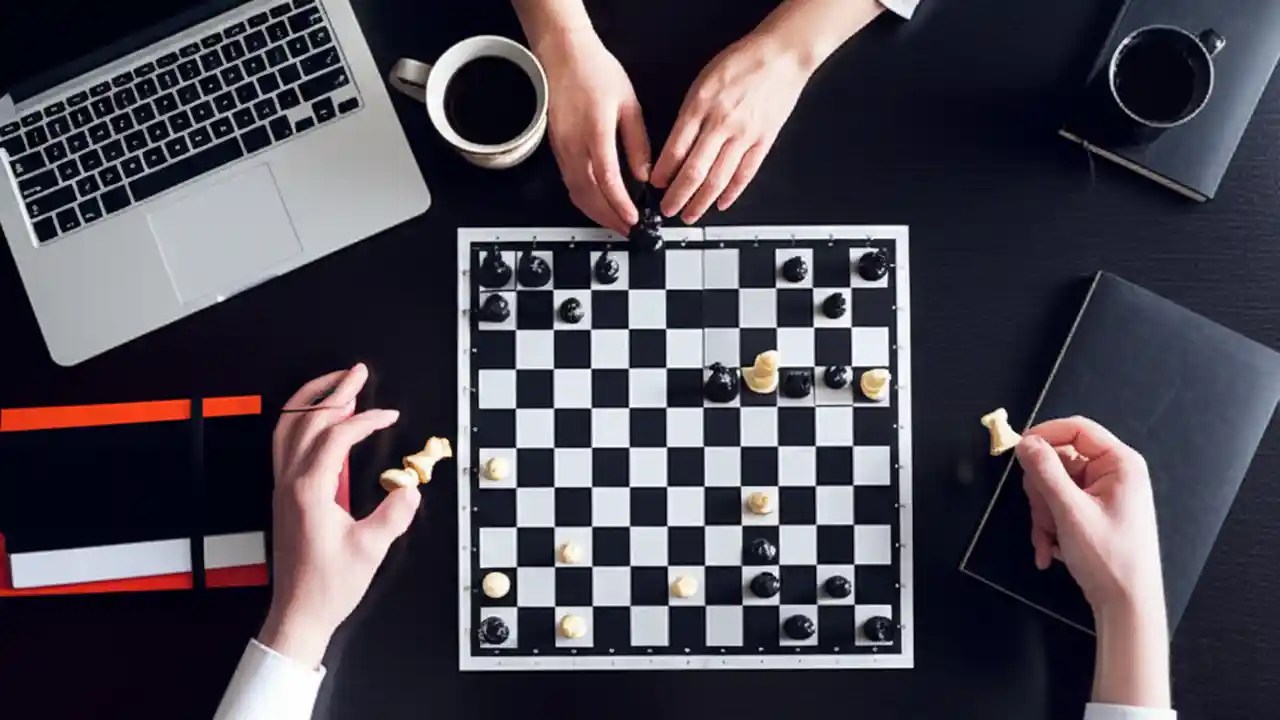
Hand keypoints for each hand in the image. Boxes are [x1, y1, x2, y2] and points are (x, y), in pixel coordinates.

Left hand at [259, 364, 420, 667]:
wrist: (299, 611)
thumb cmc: (329, 584)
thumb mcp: (371, 550)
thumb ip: (393, 515)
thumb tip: (410, 487)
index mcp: (309, 490)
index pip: (337, 436)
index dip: (366, 420)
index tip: (389, 416)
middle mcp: (290, 483)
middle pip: (307, 421)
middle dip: (334, 391)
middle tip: (357, 371)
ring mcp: (283, 488)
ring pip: (288, 428)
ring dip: (311, 400)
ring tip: (335, 384)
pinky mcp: (285, 496)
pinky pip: (285, 444)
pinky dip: (302, 422)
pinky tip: (318, 419)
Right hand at [536, 29, 649, 234]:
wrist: (562, 55)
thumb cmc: (595, 72)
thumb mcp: (629, 103)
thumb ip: (638, 142)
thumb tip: (644, 174)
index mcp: (595, 133)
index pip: (607, 180)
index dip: (620, 204)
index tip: (634, 218)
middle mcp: (573, 145)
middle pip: (588, 195)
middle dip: (608, 218)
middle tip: (628, 230)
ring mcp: (561, 149)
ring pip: (576, 193)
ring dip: (595, 213)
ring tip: (616, 223)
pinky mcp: (556, 148)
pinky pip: (570, 182)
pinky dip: (584, 199)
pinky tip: (598, 203)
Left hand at [651, 31, 810, 222]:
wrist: (781, 55)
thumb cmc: (741, 63)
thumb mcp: (702, 82)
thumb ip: (688, 116)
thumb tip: (675, 148)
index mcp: (700, 106)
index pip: (675, 149)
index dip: (663, 173)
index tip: (656, 185)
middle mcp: (721, 124)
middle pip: (694, 170)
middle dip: (677, 196)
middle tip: (668, 209)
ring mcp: (744, 135)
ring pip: (718, 178)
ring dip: (701, 202)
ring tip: (689, 214)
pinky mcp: (763, 141)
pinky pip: (745, 173)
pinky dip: (732, 193)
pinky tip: (721, 203)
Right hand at [1015, 417, 1164, 612]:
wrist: (1127, 606)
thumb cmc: (1109, 558)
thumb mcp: (1071, 512)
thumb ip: (1046, 472)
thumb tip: (1025, 443)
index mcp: (1120, 464)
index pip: (1077, 429)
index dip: (1044, 435)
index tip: (1017, 451)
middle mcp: (1114, 474)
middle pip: (1060, 461)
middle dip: (1042, 491)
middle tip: (1041, 517)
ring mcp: (1103, 494)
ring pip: (1055, 486)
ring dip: (1044, 514)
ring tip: (1048, 541)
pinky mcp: (1094, 513)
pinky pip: (1060, 505)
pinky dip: (1050, 526)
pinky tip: (1050, 549)